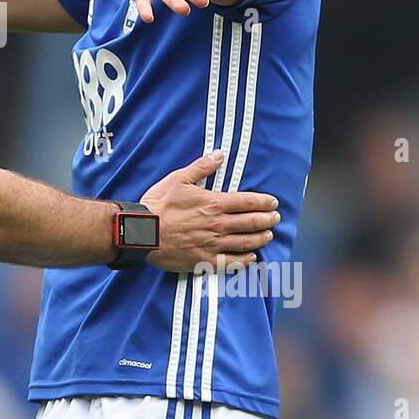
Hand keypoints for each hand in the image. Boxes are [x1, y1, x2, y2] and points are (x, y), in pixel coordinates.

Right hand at [139, 151, 279, 272]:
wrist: (142, 232)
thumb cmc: (158, 204)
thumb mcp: (178, 179)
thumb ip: (202, 167)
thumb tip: (220, 154)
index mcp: (214, 203)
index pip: (248, 202)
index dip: (265, 202)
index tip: (273, 202)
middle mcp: (218, 225)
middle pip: (252, 223)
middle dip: (268, 220)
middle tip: (276, 218)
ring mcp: (213, 244)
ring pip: (246, 243)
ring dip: (261, 239)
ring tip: (268, 236)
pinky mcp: (205, 261)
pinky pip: (231, 263)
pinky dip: (245, 261)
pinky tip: (252, 258)